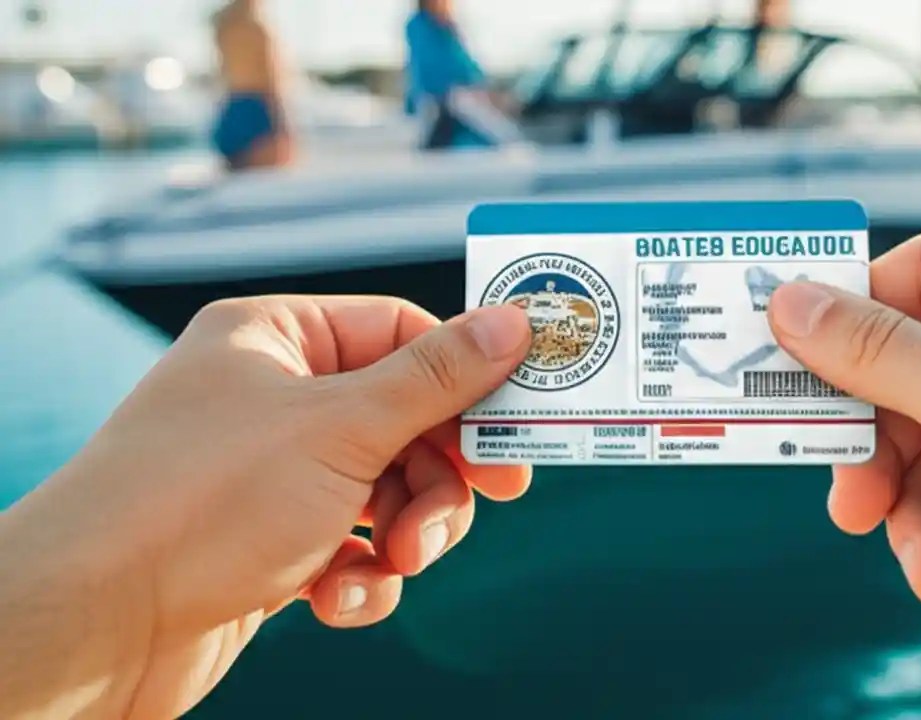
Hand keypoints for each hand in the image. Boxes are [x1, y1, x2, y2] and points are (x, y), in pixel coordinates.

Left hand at [0, 297, 531, 718]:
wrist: (96, 627)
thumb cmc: (204, 501)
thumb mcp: (341, 427)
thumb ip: (437, 378)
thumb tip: (516, 321)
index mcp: (276, 340)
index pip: (401, 333)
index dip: (465, 377)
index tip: (518, 421)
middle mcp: (272, 400)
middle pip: (404, 420)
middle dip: (438, 476)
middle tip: (481, 504)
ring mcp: (270, 475)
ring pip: (385, 491)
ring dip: (406, 533)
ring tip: (393, 563)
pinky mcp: (268, 544)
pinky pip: (348, 546)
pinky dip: (359, 576)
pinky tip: (337, 600)